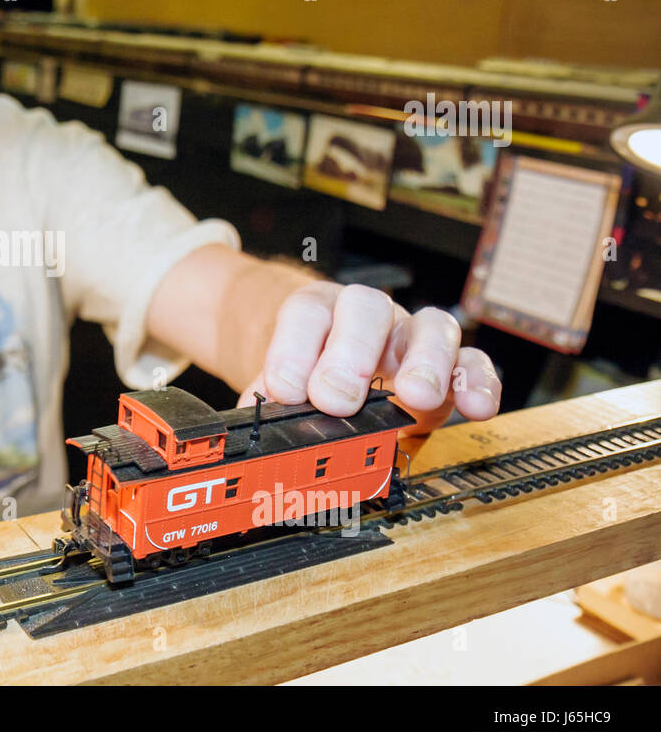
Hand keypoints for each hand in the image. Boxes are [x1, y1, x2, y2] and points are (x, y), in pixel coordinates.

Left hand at [235, 282, 499, 433]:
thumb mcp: (286, 385)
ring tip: (416, 397)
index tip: (286, 391)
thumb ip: (270, 400)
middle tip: (336, 399)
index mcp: (321, 314)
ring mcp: (413, 336)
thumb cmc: (312, 374)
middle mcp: (369, 317)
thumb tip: (252, 423)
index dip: (294, 350)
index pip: (307, 313)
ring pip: (430, 326)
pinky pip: (474, 362)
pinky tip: (475, 407)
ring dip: (424, 362)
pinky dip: (478, 382)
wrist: (339, 369)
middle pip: (367, 308)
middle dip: (351, 355)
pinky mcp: (452, 365)